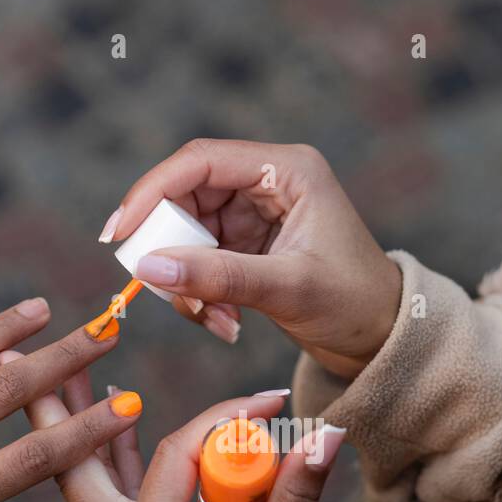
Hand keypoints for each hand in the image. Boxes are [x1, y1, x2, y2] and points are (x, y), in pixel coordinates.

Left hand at [0, 350, 345, 501]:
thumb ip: (295, 500)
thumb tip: (327, 433)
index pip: (174, 460)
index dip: (223, 419)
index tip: (268, 399)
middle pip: (71, 463)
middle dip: (53, 403)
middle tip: (21, 347)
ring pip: (78, 477)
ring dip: (71, 422)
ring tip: (55, 364)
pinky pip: (102, 495)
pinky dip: (103, 452)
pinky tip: (106, 412)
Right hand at [101, 138, 401, 378]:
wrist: (382, 339)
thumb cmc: (354, 304)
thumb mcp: (287, 289)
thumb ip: (217, 276)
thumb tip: (148, 268)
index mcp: (288, 170)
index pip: (201, 162)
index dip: (151, 192)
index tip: (119, 234)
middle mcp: (268, 183)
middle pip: (185, 197)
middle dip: (169, 248)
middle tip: (161, 291)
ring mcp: (255, 215)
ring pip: (186, 235)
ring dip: (185, 282)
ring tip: (212, 320)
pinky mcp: (247, 246)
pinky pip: (199, 262)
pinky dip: (199, 295)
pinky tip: (224, 324)